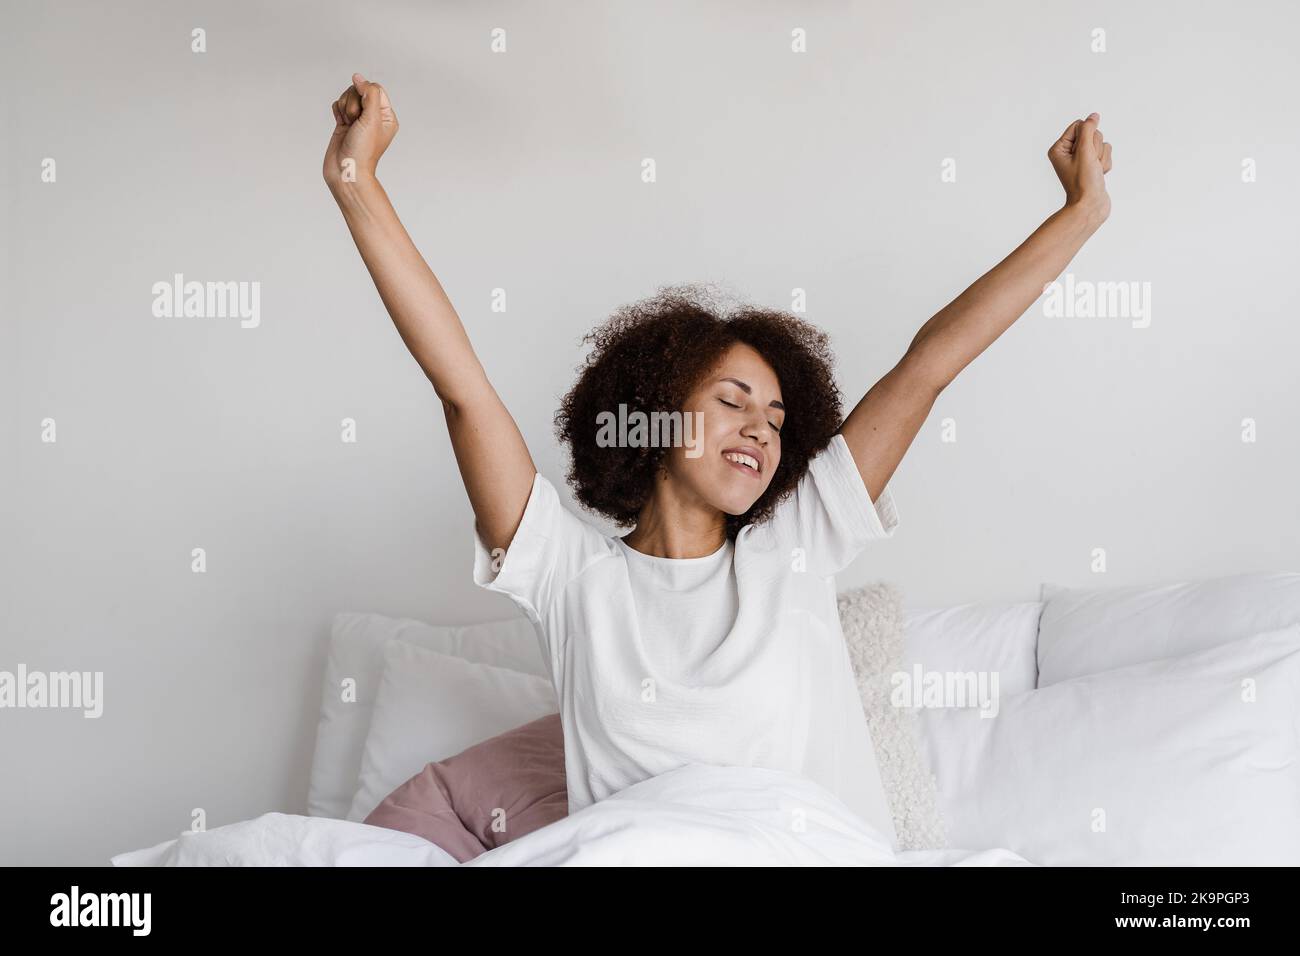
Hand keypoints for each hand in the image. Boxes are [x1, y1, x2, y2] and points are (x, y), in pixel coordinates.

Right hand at [323, 73, 398, 187]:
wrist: (345, 169)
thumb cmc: (363, 150)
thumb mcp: (372, 119)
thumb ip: (369, 94)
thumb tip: (358, 77)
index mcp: (386, 116)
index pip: (375, 88)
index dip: (364, 93)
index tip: (362, 110)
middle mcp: (373, 116)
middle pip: (359, 90)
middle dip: (353, 103)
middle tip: (355, 122)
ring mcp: (358, 119)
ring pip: (347, 96)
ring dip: (344, 108)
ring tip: (348, 125)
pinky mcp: (344, 122)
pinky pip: (338, 104)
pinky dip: (337, 112)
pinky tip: (341, 125)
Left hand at [1048, 112, 1111, 223]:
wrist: (1090, 206)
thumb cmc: (1083, 182)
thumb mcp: (1084, 152)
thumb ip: (1088, 130)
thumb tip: (1093, 116)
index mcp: (1059, 148)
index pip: (1079, 125)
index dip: (1087, 137)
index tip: (1083, 154)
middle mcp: (1068, 152)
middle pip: (1092, 133)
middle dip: (1095, 149)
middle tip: (1089, 166)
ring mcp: (1081, 159)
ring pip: (1101, 143)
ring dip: (1102, 158)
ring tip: (1094, 172)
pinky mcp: (1092, 165)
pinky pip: (1106, 153)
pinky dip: (1105, 164)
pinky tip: (1099, 176)